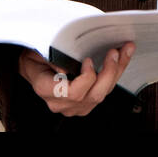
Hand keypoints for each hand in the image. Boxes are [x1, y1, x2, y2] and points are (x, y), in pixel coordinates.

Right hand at [18, 43, 135, 115]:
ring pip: (102, 94)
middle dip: (108, 73)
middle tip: (114, 52)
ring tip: (125, 50)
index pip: (72, 93)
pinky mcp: (85, 103)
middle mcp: (61, 103)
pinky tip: (122, 58)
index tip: (89, 60)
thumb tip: (67, 67)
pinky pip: (104, 91)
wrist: (32, 68)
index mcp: (46, 90)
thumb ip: (51, 58)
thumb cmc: (35, 57)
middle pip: (92, 96)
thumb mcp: (36, 52)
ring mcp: (74, 106)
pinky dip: (115, 74)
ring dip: (116, 71)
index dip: (86, 79)